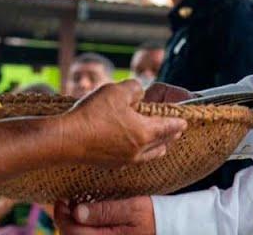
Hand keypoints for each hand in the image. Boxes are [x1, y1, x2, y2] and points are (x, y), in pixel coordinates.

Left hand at [54, 197, 155, 234]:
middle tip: (66, 203)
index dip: (62, 216)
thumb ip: (105, 211)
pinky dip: (83, 229)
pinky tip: (86, 218)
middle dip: (65, 220)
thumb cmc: (153, 216)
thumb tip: (77, 212)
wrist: (169, 227)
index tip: (62, 200)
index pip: (73, 232)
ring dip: (72, 225)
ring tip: (75, 209)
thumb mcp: (131, 208)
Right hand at [64, 80, 185, 167]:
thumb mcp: (117, 90)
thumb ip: (134, 88)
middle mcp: (138, 150)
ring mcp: (124, 160)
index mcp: (144, 132)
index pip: (168, 127)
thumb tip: (140, 93)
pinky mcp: (110, 164)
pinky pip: (132, 159)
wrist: (67, 140)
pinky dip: (139, 153)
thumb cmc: (93, 114)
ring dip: (156, 147)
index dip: (177, 122)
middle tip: (175, 131)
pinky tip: (133, 149)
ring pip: (148, 155)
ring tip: (159, 144)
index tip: (184, 121)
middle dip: (170, 136)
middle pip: (161, 143)